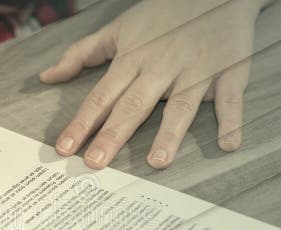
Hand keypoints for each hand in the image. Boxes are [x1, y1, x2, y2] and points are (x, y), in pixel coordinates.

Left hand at [40, 0, 262, 168]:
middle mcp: (161, 67)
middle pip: (134, 105)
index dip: (81, 123)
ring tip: (157, 162)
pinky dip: (232, 120)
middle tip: (96, 163)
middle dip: (113, 134)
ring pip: (181, 105)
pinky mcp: (229, 71)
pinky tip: (229, 145)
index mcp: (133, 58)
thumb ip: (82, 54)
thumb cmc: (164, 13)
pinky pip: (230, 99)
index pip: (101, 96)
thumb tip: (48, 77)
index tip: (65, 149)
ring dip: (170, 133)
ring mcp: (196, 70)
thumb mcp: (119, 28)